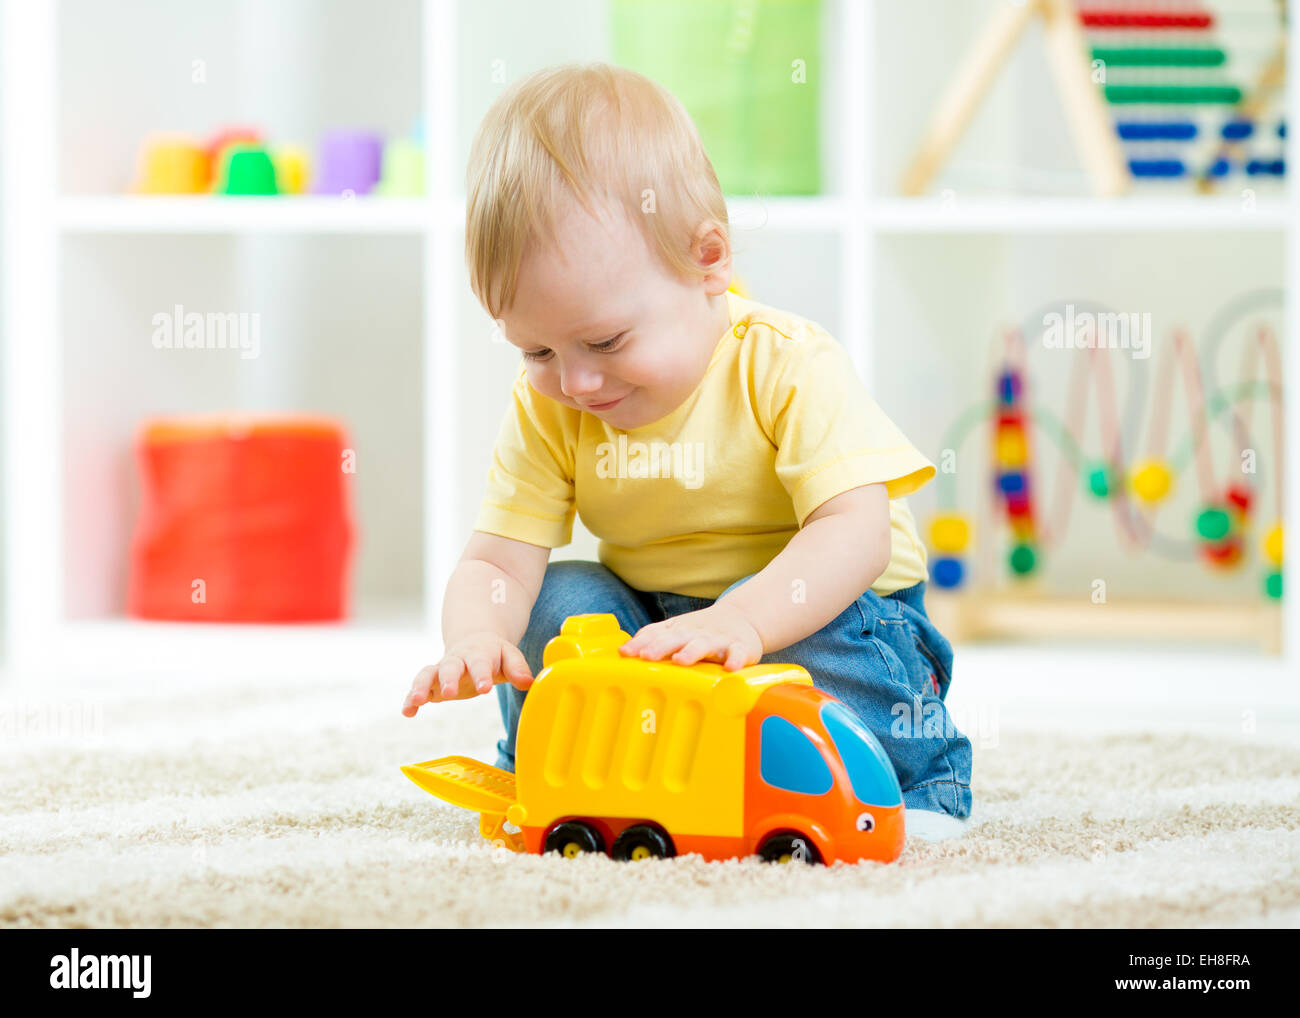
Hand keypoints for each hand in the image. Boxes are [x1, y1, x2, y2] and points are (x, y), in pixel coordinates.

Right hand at [401, 631, 533, 716]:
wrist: (475, 640)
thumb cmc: (495, 654)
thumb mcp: (509, 656)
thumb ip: (518, 668)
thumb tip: (528, 682)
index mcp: (480, 653)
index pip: (480, 663)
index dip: (482, 674)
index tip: (484, 688)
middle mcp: (458, 660)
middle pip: (449, 666)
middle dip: (448, 679)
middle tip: (450, 693)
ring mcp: (442, 670)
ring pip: (427, 674)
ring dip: (420, 686)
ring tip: (416, 701)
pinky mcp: (432, 683)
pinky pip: (419, 688)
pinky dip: (411, 699)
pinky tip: (407, 712)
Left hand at [618, 600, 763, 671]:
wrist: (741, 618)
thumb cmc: (700, 630)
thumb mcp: (675, 631)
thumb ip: (651, 639)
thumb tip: (622, 651)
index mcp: (677, 630)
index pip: (656, 634)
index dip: (640, 643)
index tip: (626, 653)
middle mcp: (694, 633)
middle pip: (676, 638)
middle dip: (660, 646)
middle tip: (646, 656)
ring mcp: (717, 640)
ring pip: (704, 644)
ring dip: (692, 651)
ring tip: (681, 660)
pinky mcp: (740, 648)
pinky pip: (739, 654)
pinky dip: (736, 660)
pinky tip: (731, 668)